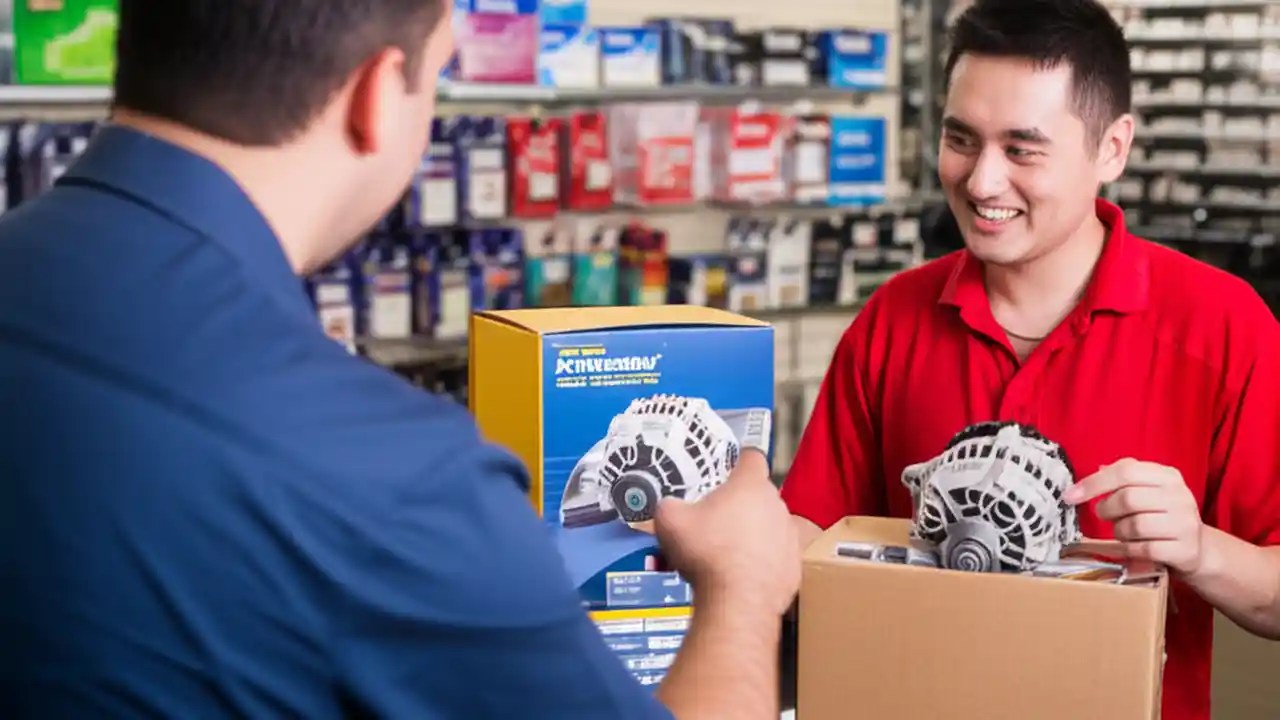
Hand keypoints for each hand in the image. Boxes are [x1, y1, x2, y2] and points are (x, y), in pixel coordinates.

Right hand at [653, 450, 800, 615]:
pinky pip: (777, 557)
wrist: (736, 603)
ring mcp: (790, 537)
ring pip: (771, 527)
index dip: (737, 462)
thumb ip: (669, 505)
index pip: (751, 458)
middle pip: (759, 496)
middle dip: (741, 504)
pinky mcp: (795, 568)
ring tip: (729, 553)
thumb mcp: (669, 521)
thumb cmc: (706, 553)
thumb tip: (669, 507)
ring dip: (754, 534)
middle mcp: (777, 505)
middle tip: (716, 522)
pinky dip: (764, 563)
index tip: (725, 473)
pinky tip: (743, 577)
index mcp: (750, 485)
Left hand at [1064, 458, 1204, 575]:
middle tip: (1103, 515)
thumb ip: (1124, 477)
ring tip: (1123, 531)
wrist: (1197, 547)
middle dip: (1106, 509)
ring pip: (1134, 526)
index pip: (1125, 471)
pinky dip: (1130, 549)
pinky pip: (1143, 549)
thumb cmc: (1162, 514)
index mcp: (1168, 476)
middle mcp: (1180, 496)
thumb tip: (1097, 470)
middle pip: (1127, 498)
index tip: (1070, 496)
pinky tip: (1133, 546)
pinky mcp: (1184, 550)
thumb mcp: (1148, 489)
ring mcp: (1185, 524)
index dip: (1094, 483)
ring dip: (1118, 531)